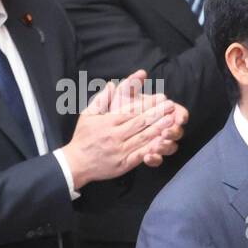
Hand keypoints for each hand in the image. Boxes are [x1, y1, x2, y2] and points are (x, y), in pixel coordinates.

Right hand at [62, 72, 180, 185]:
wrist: (75, 163)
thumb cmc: (83, 137)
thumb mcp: (88, 115)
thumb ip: (101, 100)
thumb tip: (112, 84)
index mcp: (108, 122)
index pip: (132, 110)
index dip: (148, 104)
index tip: (161, 97)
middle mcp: (114, 135)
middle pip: (140, 122)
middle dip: (158, 113)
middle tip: (171, 105)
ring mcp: (120, 150)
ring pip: (143, 137)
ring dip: (159, 129)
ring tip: (172, 121)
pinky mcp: (124, 164)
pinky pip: (140, 155)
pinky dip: (153, 149)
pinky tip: (163, 142)